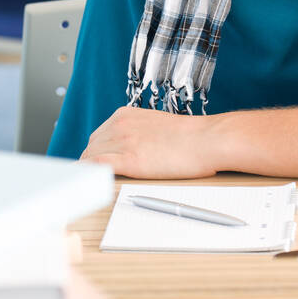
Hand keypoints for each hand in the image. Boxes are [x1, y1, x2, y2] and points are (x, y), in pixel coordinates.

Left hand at [80, 104, 219, 178]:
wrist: (206, 140)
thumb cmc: (190, 136)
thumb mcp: (155, 125)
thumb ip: (138, 132)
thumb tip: (133, 147)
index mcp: (125, 115)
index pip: (99, 135)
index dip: (97, 151)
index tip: (98, 162)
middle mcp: (120, 125)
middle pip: (92, 146)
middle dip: (92, 161)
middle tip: (96, 176)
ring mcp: (123, 141)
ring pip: (91, 157)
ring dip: (90, 170)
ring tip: (94, 184)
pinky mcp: (129, 160)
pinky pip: (97, 167)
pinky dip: (91, 174)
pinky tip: (92, 184)